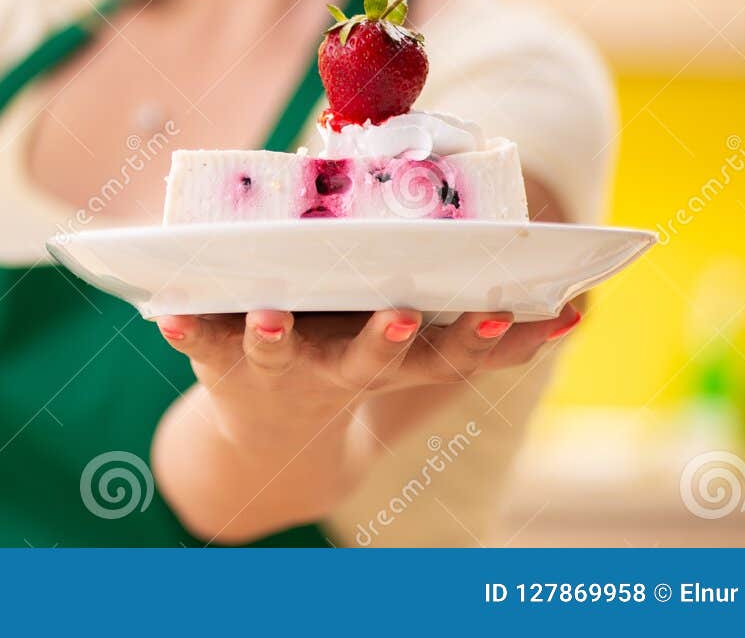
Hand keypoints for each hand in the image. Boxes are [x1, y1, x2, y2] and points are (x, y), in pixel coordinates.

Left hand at [157, 304, 581, 444]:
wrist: (265, 437)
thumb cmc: (351, 365)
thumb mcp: (416, 360)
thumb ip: (483, 337)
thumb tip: (581, 309)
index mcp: (388, 362)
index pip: (444, 353)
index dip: (478, 336)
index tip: (508, 306)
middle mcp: (335, 370)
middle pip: (364, 360)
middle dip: (383, 339)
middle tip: (398, 315)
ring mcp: (275, 366)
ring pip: (275, 353)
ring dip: (273, 336)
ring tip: (268, 315)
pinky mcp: (218, 358)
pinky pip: (196, 341)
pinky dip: (180, 329)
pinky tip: (163, 315)